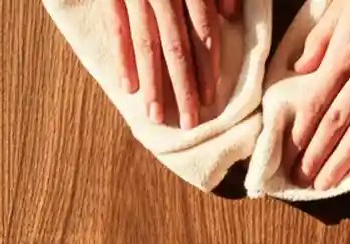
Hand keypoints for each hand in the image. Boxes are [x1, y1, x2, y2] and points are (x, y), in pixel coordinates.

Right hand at [109, 0, 240, 128]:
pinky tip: (128, 87)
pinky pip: (117, 30)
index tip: (209, 99)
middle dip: (183, 88)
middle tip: (188, 122)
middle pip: (176, 47)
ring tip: (155, 116)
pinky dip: (122, 59)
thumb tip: (232, 16)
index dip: (207, 67)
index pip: (203, 31)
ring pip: (146, 45)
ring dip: (152, 84)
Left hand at [287, 0, 349, 189]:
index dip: (302, 132)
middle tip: (303, 180)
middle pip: (336, 123)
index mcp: (345, 52)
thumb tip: (301, 68)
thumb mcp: (344, 5)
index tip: (291, 153)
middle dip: (317, 155)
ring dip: (343, 160)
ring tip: (328, 183)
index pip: (317, 101)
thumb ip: (321, 39)